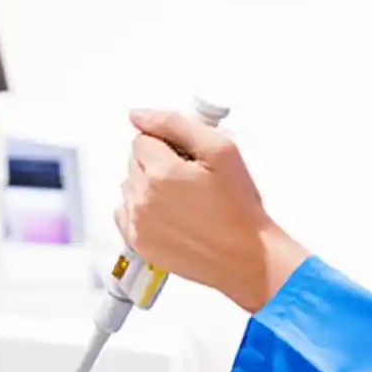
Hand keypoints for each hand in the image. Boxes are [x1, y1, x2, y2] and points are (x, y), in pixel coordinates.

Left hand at [115, 109, 309, 312]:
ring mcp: (138, 222)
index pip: (144, 138)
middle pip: (135, 161)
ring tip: (184, 199)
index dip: (169, 144)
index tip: (189, 158)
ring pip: (130, 185)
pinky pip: (125, 213)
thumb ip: (175, 124)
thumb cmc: (239, 208)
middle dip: (158, 163)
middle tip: (191, 179)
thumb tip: (138, 115)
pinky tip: (169, 215)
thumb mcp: (221, 150)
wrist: (246, 257)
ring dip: (150, 186)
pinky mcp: (138, 243)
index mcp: (161, 172)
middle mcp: (143, 198)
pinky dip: (141, 210)